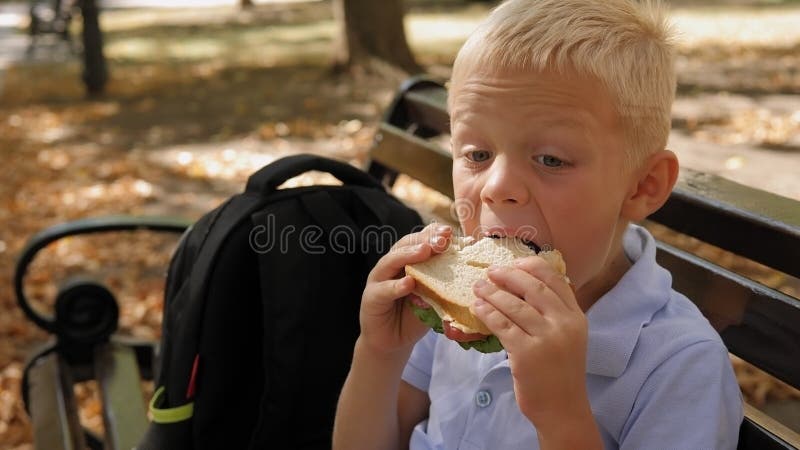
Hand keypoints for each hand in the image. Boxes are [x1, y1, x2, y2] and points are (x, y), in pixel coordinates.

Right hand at [359, 222, 451, 356]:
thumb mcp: (432, 298)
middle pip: (405, 245)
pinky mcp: (371, 298)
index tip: (450, 232)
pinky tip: (408, 283)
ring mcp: (379, 280)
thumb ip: (442, 285)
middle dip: (424, 240)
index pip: (419, 241)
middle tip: (442, 239)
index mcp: (407, 261)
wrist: (393, 342)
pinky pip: (384, 289)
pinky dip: (396, 286)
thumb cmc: (413, 316)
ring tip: (425, 251)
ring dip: (409, 255)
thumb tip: (466, 272)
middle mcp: (392, 265)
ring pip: (391, 261)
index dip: (434, 234)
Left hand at [471, 256, 591, 429]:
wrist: (562, 408)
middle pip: (532, 287)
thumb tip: (524, 284)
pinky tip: (478, 308)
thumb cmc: (560, 371)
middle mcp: (564, 324)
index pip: (555, 279)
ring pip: (513, 305)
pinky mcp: (526, 354)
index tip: (514, 261)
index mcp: (576, 317)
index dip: (531, 265)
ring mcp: (546, 339)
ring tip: (478, 288)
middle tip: (490, 271)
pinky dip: (487, 313)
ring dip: (492, 293)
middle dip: (508, 275)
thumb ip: (554, 312)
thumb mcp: (569, 337)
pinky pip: (502, 325)